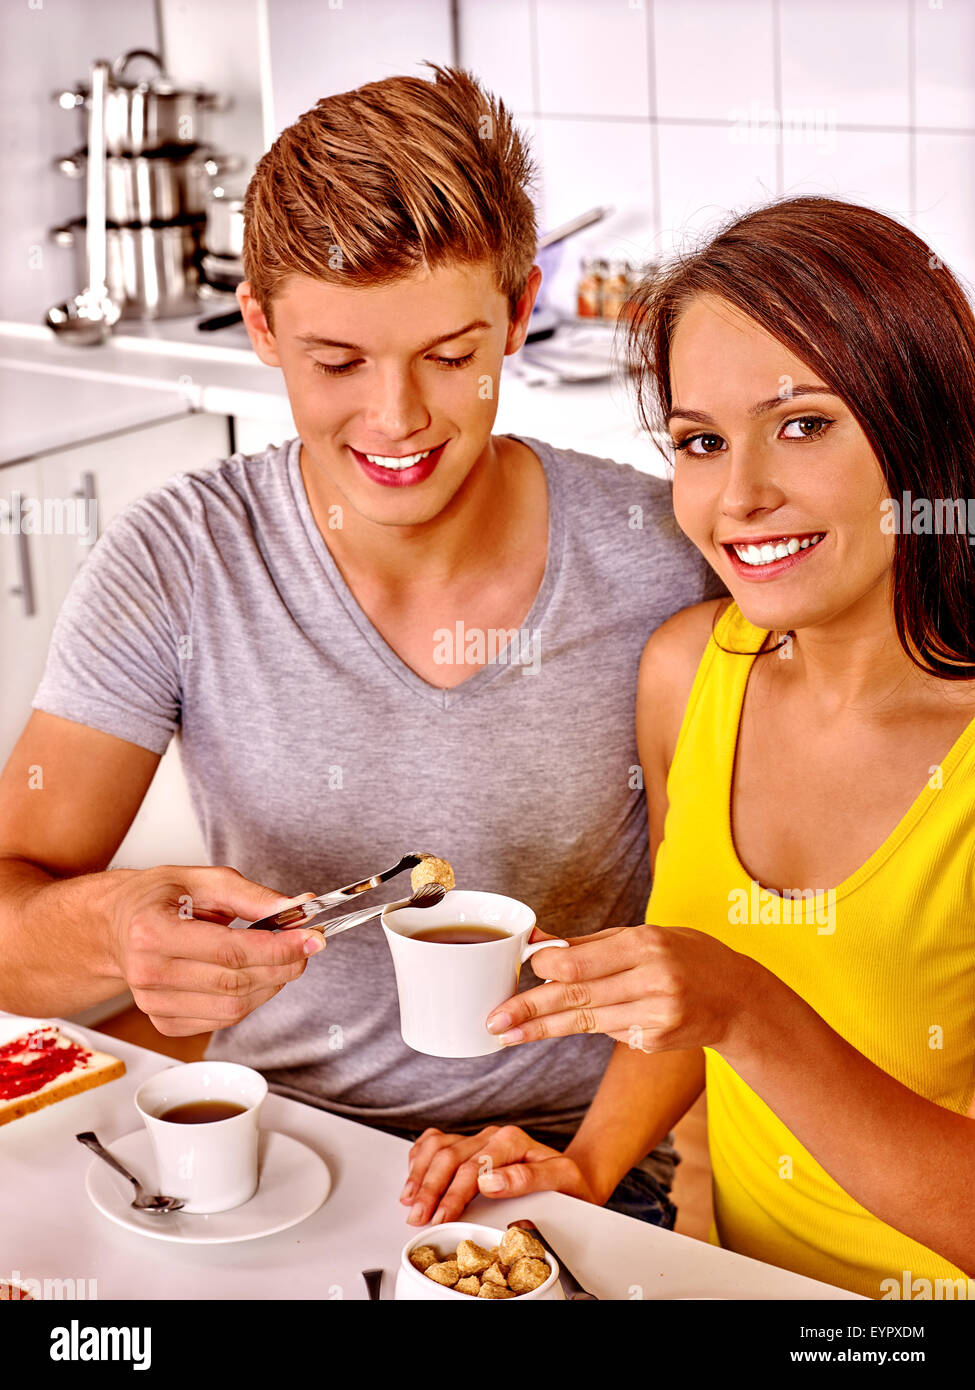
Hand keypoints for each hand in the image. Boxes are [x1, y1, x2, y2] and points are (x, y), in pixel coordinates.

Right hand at [108, 864, 323, 1035]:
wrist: (118, 923)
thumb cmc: (160, 897)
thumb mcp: (206, 880)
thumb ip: (254, 897)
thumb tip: (299, 907)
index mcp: (152, 931)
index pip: (230, 951)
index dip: (279, 948)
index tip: (312, 938)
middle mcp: (148, 973)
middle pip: (235, 982)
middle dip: (283, 965)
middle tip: (307, 946)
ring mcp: (152, 1003)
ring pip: (233, 1008)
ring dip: (271, 984)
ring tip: (282, 958)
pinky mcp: (163, 1022)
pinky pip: (220, 1020)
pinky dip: (249, 1000)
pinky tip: (254, 976)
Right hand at [400, 1124, 599, 1225]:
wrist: (573, 1174)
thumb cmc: (567, 1182)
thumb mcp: (561, 1179)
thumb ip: (527, 1178)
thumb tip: (489, 1181)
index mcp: (511, 1141)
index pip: (472, 1168)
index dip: (452, 1195)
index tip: (441, 1217)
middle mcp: (492, 1136)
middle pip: (449, 1157)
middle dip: (429, 1189)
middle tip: (418, 1217)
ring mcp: (479, 1138)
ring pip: (438, 1147)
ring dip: (420, 1174)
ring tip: (409, 1200)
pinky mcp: (471, 1144)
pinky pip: (437, 1141)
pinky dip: (421, 1156)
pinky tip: (414, 1174)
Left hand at [485, 923, 761, 1056]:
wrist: (738, 998)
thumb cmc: (686, 955)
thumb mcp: (645, 935)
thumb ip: (589, 943)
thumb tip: (537, 942)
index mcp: (646, 946)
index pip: (583, 963)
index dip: (547, 969)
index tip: (524, 971)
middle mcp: (652, 983)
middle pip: (578, 999)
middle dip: (531, 1010)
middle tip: (495, 1021)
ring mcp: (656, 1017)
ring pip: (587, 1023)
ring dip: (544, 1028)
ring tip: (507, 1034)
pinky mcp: (656, 1041)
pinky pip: (610, 1033)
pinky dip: (595, 1024)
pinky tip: (592, 1019)